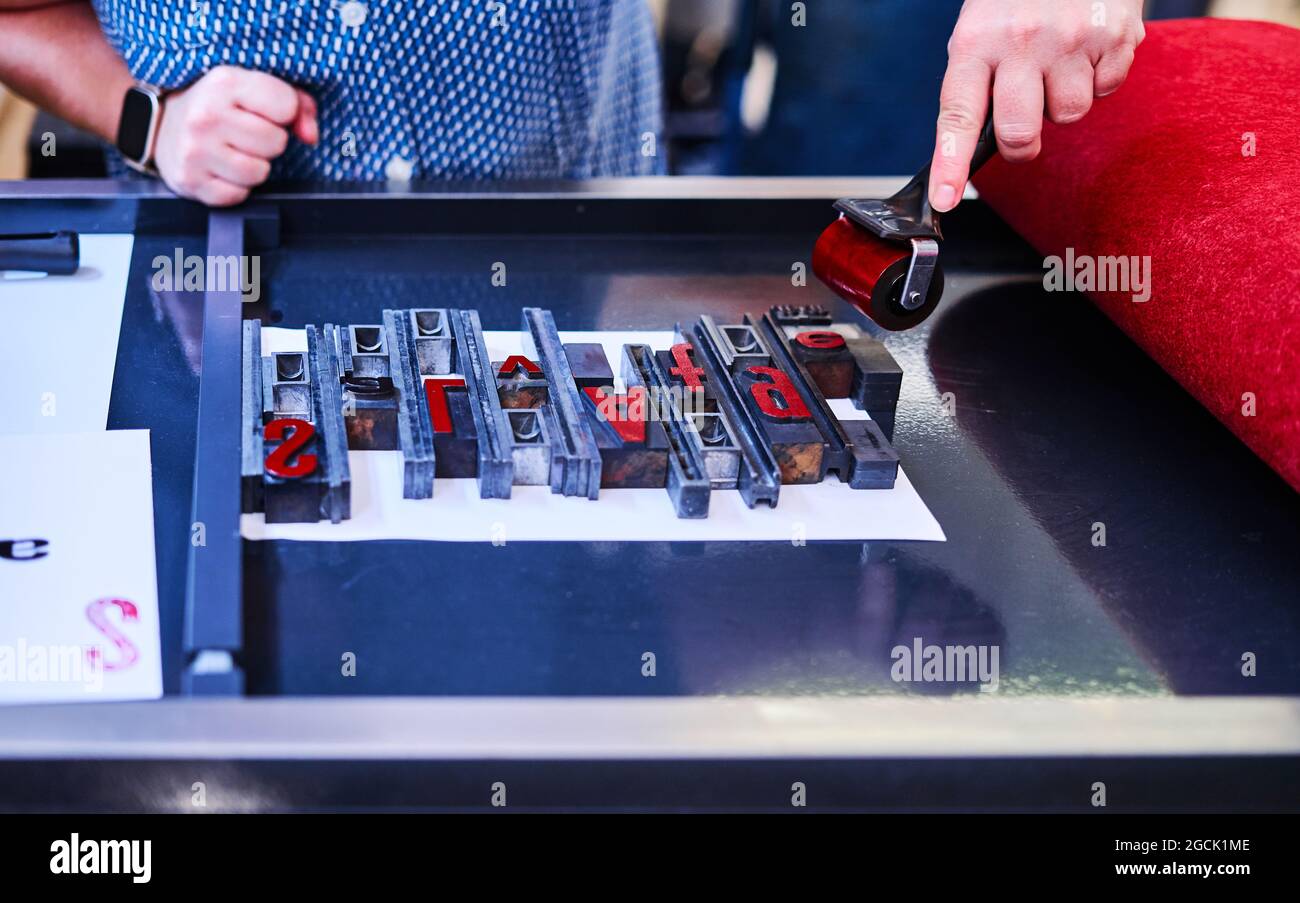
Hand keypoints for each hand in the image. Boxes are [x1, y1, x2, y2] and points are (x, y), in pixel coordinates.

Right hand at [153, 65, 317, 206]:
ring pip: (260, 172)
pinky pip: (238, 195)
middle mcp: (206, 116)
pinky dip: (236, 187)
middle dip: (270, 142)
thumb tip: (310, 136)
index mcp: (225, 83)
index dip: (285, 112)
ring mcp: (195, 150)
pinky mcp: (190, 181)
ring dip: (255, 166)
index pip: (286, 105)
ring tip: (235, 151)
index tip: (266, 112)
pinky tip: (222, 169)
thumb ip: (297, 104)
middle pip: (276, 143)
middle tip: (247, 134)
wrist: (160, 125)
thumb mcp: (254, 88)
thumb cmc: (218, 106)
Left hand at [928, 0, 1144, 211]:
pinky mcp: (1116, 35)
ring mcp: (1072, 39)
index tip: (945, 200)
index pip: (959, 117)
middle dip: (1022, 145)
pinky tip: (1087, 46)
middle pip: (1020, 134)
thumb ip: (978, 82)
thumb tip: (974, 146)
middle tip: (1024, 125)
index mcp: (977, 42)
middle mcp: (1023, 41)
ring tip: (1060, 61)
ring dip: (1064, 100)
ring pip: (1069, 115)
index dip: (951, 164)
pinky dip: (1098, 76)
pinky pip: (1107, 88)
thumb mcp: (982, 27)